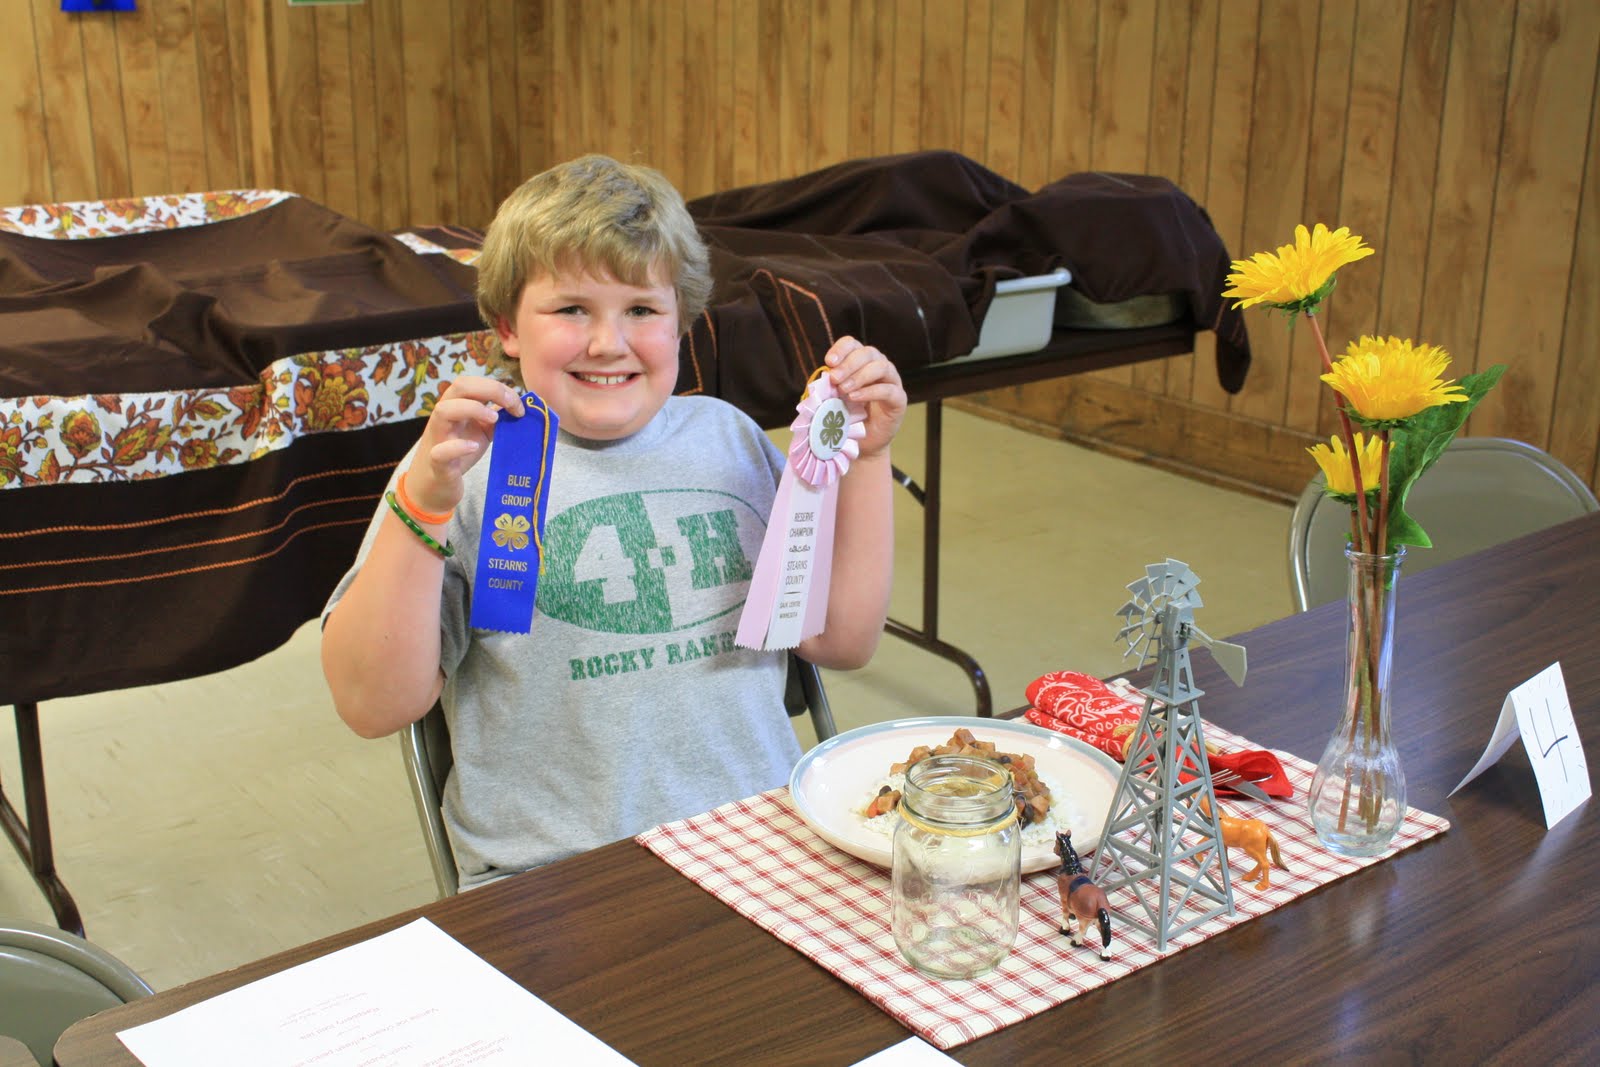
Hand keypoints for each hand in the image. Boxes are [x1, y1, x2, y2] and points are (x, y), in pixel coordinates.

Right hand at [406, 375, 524, 513]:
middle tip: (511, 406)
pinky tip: (473, 447)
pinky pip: (440, 452)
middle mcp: (445, 417)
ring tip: (494, 419)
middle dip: (489, 389)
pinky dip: (457, 447)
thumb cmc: (459, 453)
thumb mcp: (482, 431)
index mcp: (456, 406)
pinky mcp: (439, 464)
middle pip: (458, 386)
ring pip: (443, 410)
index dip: (497, 387)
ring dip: (472, 408)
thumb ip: (496, 417)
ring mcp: (439, 439)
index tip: (518, 405)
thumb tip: (518, 405)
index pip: (472, 382)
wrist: (437, 484)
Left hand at [824, 337, 905, 460]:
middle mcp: (878, 366)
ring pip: (881, 366)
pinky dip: (870, 392)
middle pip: (868, 352)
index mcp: (861, 361)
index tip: (829, 361)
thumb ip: (830, 386)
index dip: (841, 349)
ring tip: (843, 389)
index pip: (853, 344)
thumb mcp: (833, 398)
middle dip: (848, 364)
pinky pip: (888, 389)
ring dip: (860, 376)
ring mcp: (891, 381)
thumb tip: (822, 377)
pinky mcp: (899, 399)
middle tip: (834, 378)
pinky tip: (855, 398)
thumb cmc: (847, 417)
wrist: (862, 442)